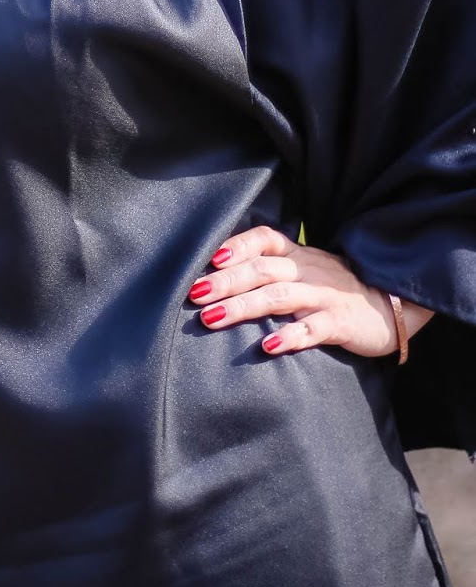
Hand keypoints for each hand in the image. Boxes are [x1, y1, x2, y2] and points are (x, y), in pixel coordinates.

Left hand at [188, 225, 433, 357]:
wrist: (392, 306)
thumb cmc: (337, 289)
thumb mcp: (307, 270)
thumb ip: (272, 268)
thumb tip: (219, 275)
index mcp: (298, 256)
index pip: (264, 239)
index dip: (236, 245)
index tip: (209, 259)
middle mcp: (308, 271)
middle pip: (262, 269)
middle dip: (225, 280)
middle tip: (193, 293)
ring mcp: (324, 296)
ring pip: (279, 296)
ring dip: (242, 306)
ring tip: (211, 318)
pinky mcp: (341, 323)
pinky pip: (314, 328)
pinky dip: (291, 336)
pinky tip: (269, 347)